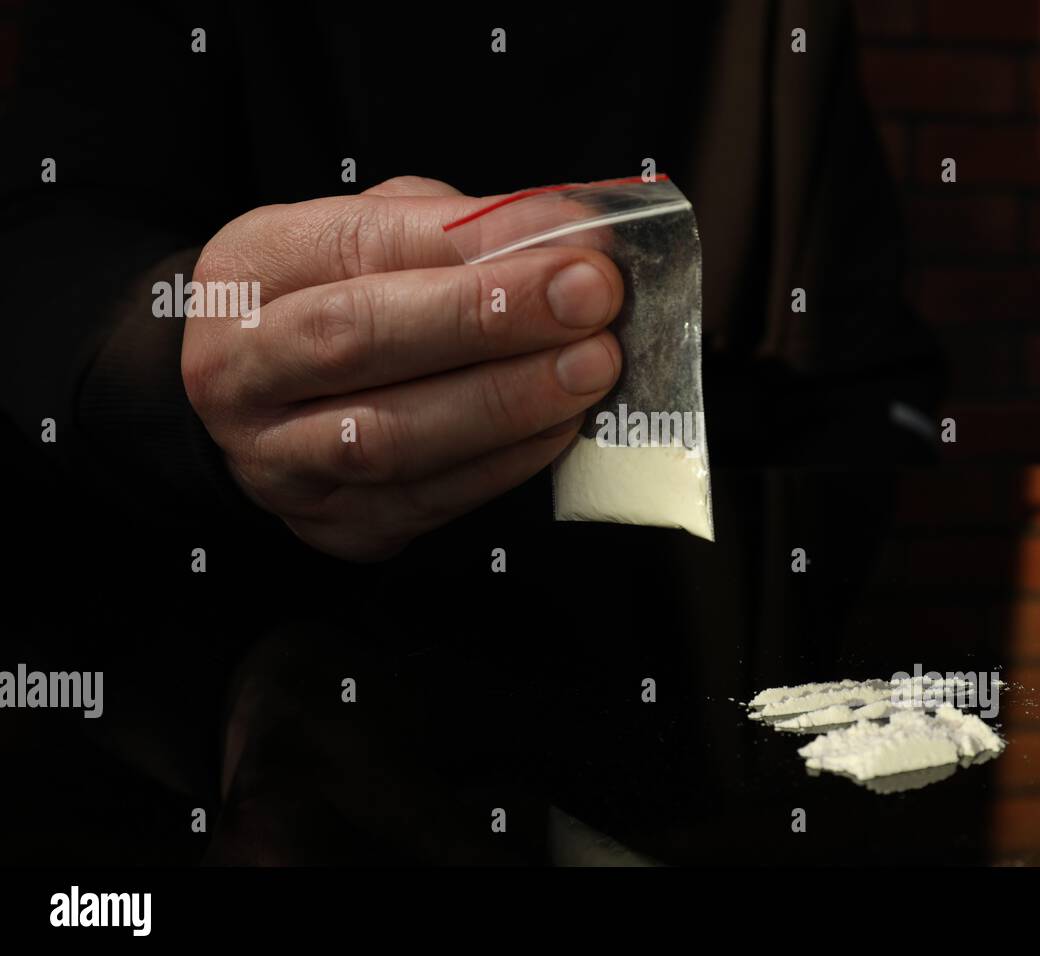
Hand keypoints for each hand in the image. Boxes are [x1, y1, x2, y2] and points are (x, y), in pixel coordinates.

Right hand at [181, 176, 622, 559]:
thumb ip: (461, 229)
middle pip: (359, 341)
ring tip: (592, 365)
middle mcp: (242, 370)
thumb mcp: (379, 236)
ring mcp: (280, 461)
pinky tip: (563, 424)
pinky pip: (428, 500)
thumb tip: (569, 231)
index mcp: (250, 271)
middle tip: (589, 300)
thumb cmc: (341, 299)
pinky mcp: (335, 525)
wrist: (268, 403)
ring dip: (508, 400)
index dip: (473, 244)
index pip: (359, 246)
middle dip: (490, 318)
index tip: (570, 238)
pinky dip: (507, 462)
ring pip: (391, 437)